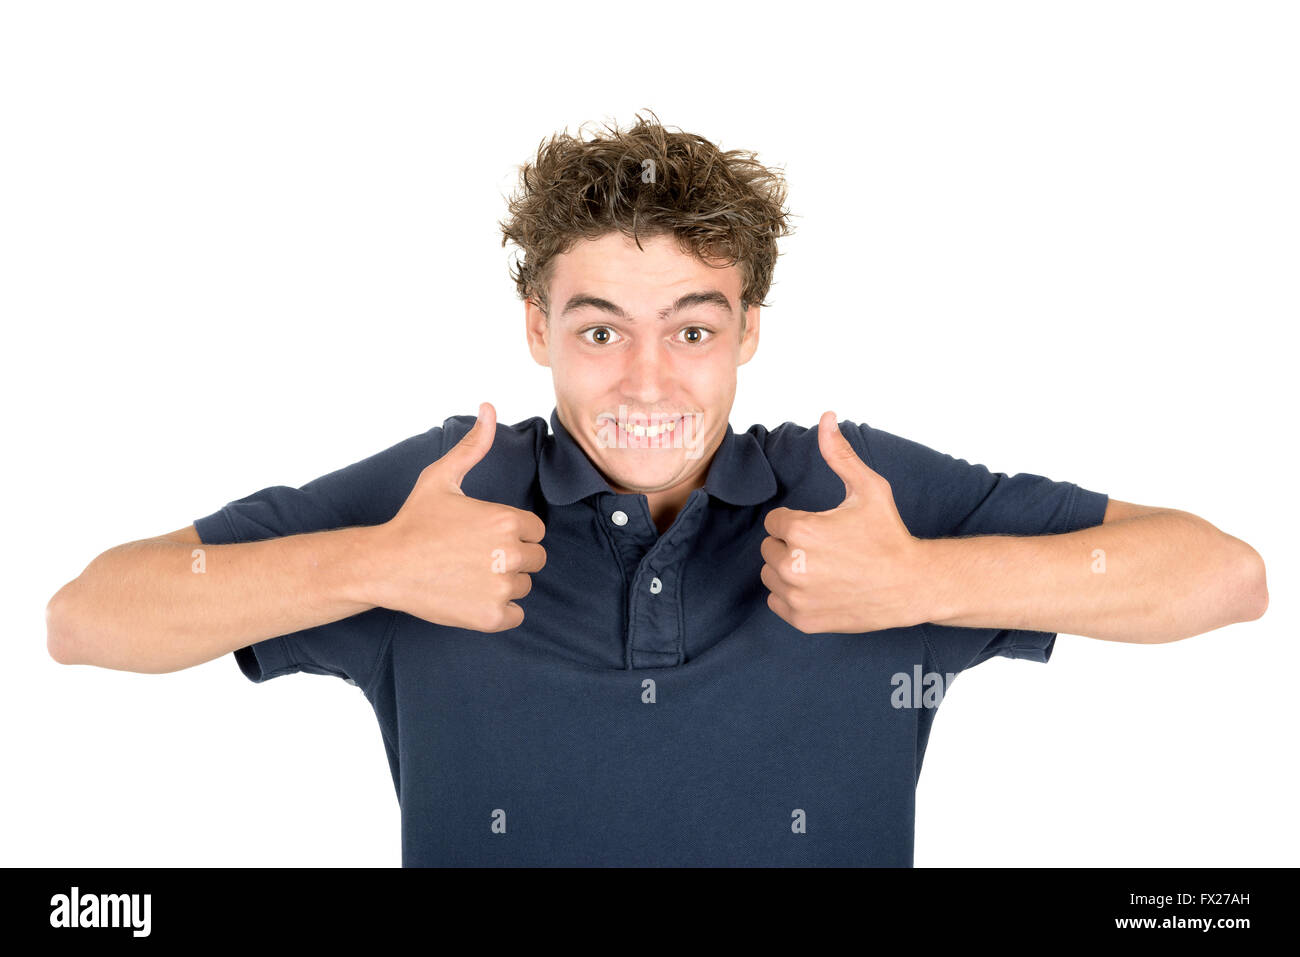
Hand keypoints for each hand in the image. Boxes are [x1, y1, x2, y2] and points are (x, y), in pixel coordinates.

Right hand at [369, 402, 546, 631]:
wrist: (384, 566)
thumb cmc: (414, 521)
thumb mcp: (441, 478)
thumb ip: (473, 446)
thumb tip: (488, 408)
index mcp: (506, 520)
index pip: (535, 531)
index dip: (512, 533)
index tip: (483, 536)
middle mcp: (509, 554)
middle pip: (535, 559)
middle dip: (512, 558)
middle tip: (475, 557)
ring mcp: (500, 587)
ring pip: (523, 586)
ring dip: (503, 583)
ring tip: (468, 575)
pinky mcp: (491, 617)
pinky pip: (516, 615)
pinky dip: (499, 611)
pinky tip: (472, 597)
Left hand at [760, 411, 930, 633]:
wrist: (911, 585)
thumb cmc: (889, 535)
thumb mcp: (868, 489)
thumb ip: (839, 454)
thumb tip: (826, 417)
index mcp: (800, 530)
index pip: (774, 521)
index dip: (799, 522)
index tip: (824, 529)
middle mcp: (792, 564)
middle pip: (769, 547)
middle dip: (792, 545)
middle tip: (827, 549)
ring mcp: (795, 595)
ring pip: (770, 574)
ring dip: (788, 569)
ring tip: (824, 568)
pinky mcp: (801, 619)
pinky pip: (776, 602)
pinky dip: (792, 596)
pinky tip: (820, 588)